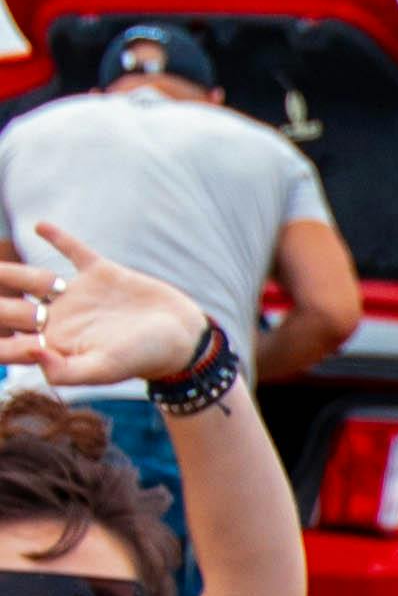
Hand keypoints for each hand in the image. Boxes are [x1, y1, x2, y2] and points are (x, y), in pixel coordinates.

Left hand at [0, 217, 211, 395]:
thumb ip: (65, 371)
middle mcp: (61, 318)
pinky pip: (74, 251)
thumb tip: (31, 353)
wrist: (182, 336)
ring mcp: (78, 294)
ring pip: (32, 278)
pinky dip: (58, 236)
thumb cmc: (144, 358)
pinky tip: (39, 225)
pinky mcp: (100, 273)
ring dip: (8, 270)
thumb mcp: (103, 369)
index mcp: (57, 343)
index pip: (10, 342)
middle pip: (12, 307)